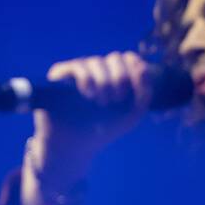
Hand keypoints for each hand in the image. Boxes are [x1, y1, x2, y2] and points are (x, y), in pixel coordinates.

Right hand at [22, 51, 152, 204]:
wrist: (75, 146)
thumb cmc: (103, 129)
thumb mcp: (132, 114)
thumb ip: (145, 92)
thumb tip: (141, 65)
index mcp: (114, 74)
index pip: (128, 59)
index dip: (133, 71)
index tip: (130, 94)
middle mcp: (95, 69)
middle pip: (114, 58)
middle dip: (120, 78)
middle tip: (115, 100)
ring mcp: (77, 71)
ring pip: (95, 62)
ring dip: (103, 82)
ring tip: (101, 103)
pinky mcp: (59, 77)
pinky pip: (75, 67)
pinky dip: (86, 79)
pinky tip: (88, 94)